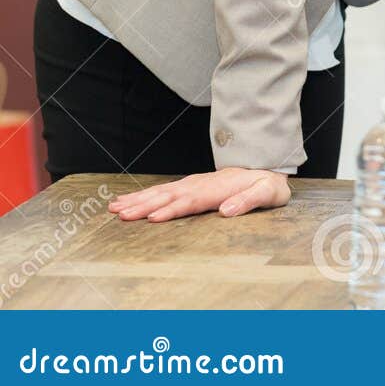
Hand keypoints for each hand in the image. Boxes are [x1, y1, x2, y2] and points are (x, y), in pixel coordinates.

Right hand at [107, 168, 290, 221]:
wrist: (268, 167)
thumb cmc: (268, 185)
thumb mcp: (267, 193)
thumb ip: (249, 200)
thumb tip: (227, 210)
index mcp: (219, 188)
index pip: (192, 201)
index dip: (173, 209)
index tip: (153, 218)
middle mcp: (202, 184)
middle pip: (170, 196)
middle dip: (145, 205)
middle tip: (122, 214)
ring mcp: (193, 183)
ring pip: (162, 191)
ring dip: (138, 200)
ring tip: (115, 208)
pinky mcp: (189, 185)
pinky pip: (162, 190)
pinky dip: (143, 194)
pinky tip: (126, 200)